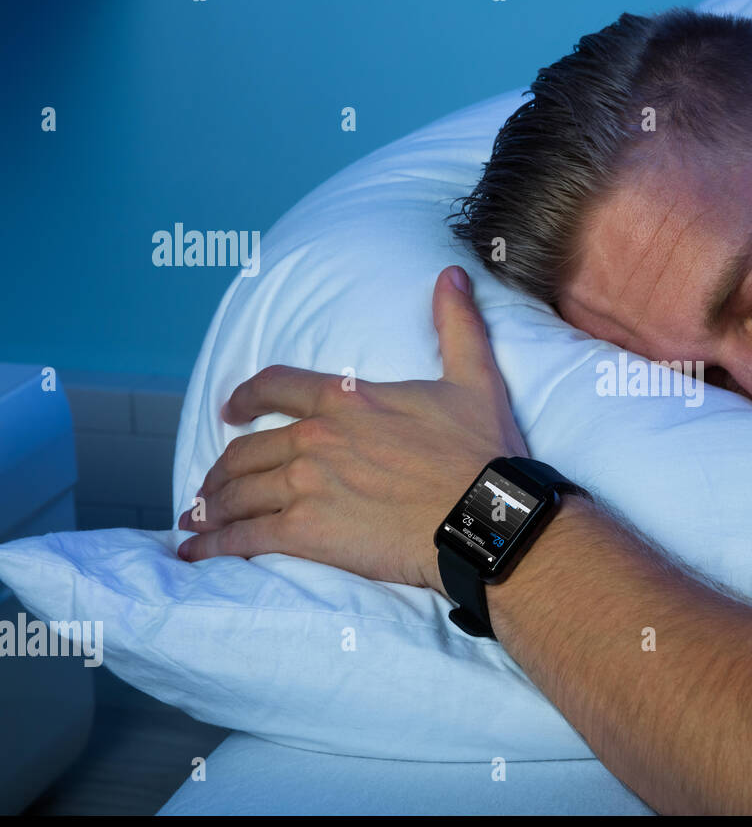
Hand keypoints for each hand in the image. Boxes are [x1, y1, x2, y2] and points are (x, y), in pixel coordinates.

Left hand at [177, 265, 527, 593]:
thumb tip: (452, 275)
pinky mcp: (306, 533)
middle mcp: (314, 439)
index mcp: (345, 400)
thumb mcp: (474, 378)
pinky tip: (194, 551)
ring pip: (238, 493)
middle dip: (222, 468)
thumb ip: (456, 324)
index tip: (230, 411)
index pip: (274, 387)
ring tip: (199, 518)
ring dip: (213, 506)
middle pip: (246, 450)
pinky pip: (244, 537)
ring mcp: (306, 486)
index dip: (245, 398)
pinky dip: (213, 545)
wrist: (483, 515)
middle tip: (213, 484)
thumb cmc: (480, 451)